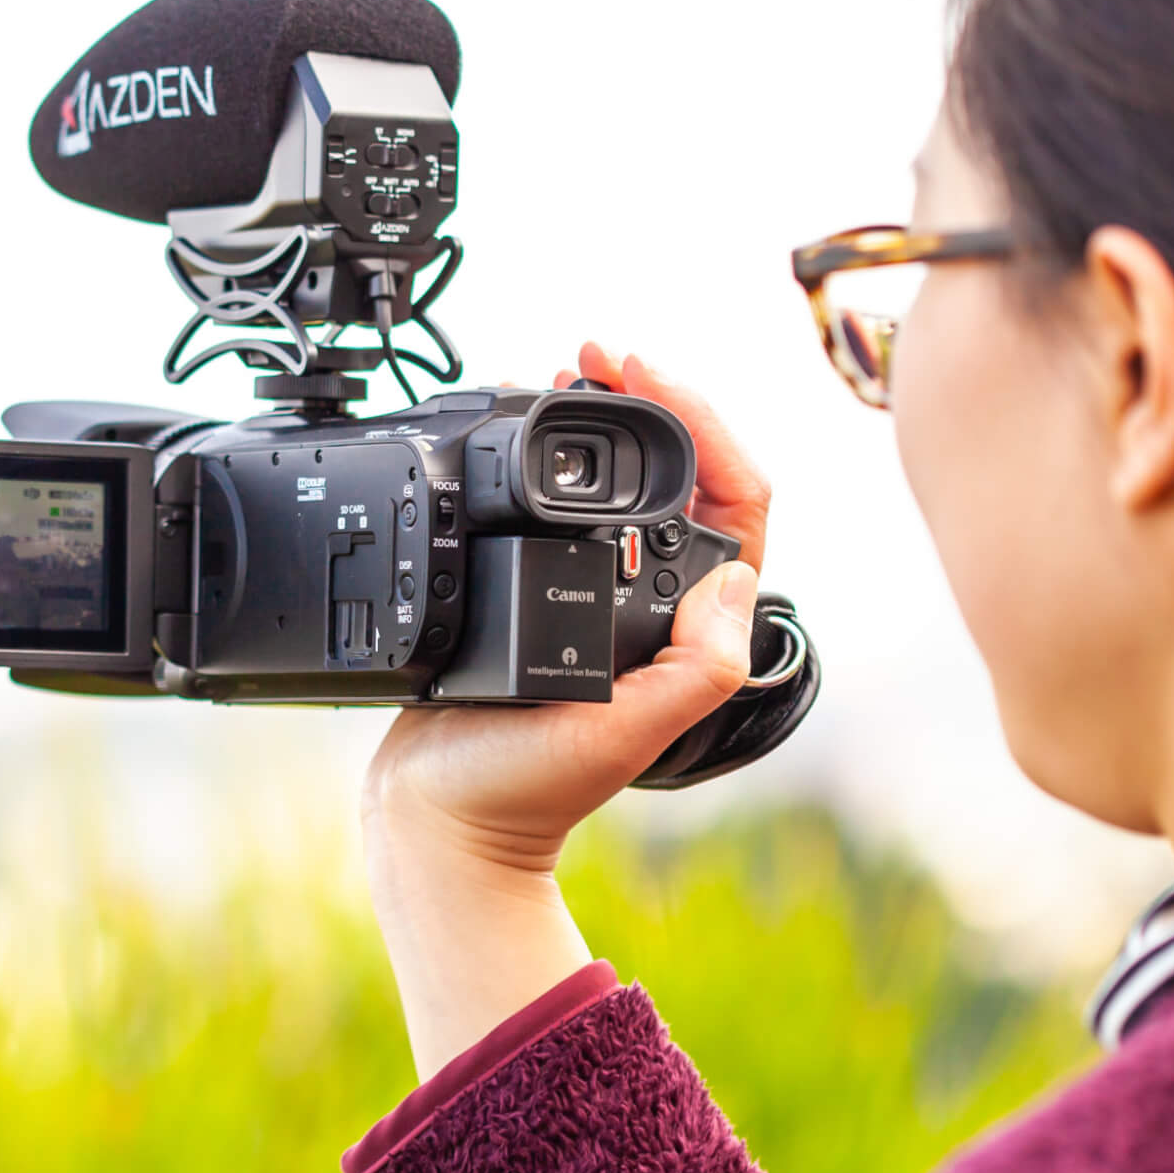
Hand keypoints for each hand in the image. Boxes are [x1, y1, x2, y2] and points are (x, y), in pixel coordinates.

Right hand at [360, 344, 771, 1076]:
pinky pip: (567, 504)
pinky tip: (521, 423)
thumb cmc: (528, 788)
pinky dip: (554, 455)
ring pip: (626, 482)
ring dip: (606, 419)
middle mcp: (658, 603)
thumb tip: (735, 578)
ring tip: (564, 374)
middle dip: (650, 399)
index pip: (735, 498)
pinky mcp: (546, 588)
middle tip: (595, 354)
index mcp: (691, 626)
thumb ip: (691, 667)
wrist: (438, 817)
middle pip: (684, 472)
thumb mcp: (622, 730)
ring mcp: (603, 593)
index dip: (701, 420)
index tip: (641, 372)